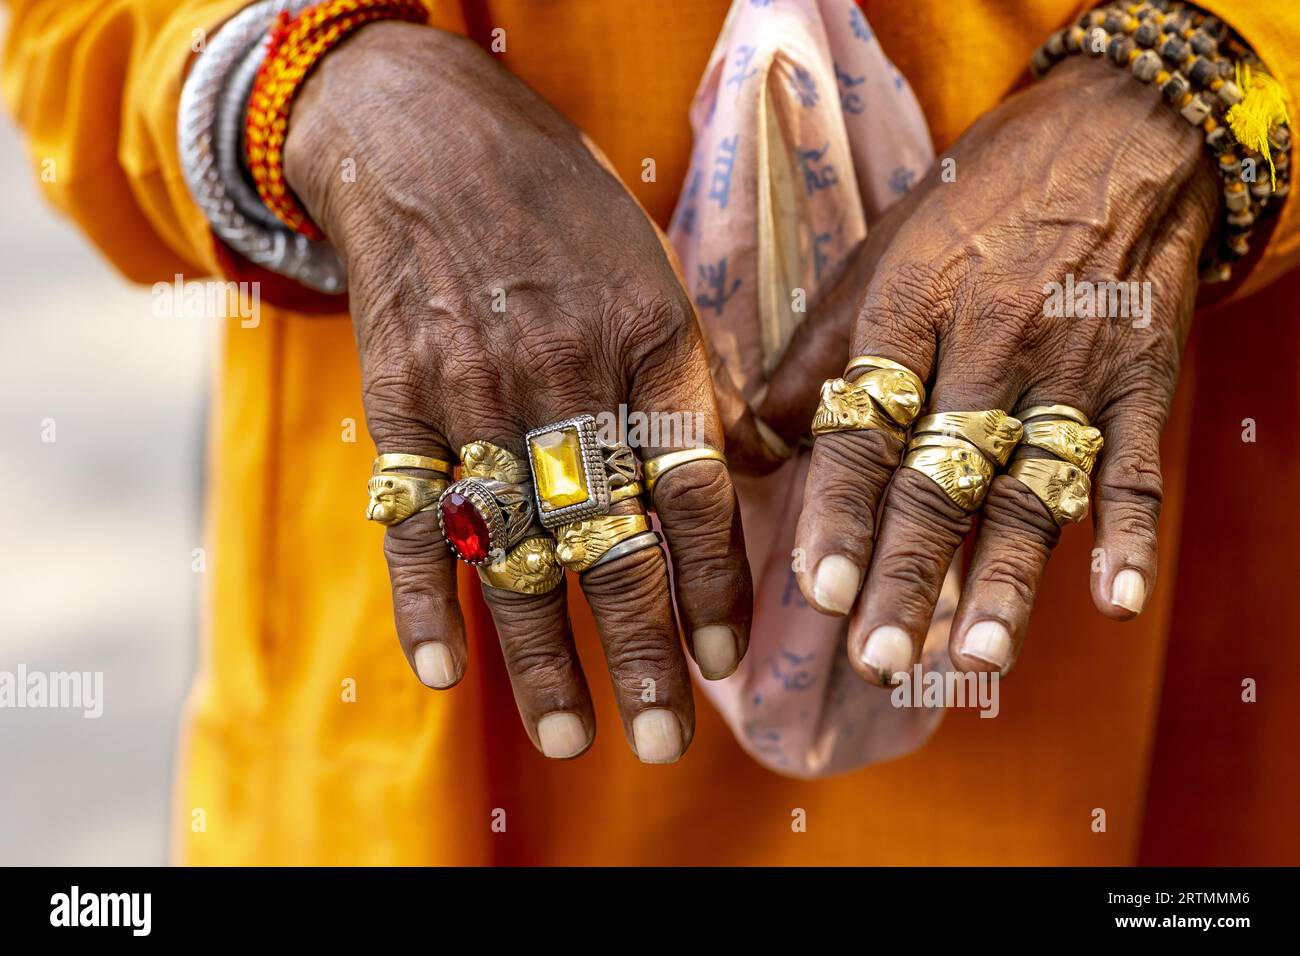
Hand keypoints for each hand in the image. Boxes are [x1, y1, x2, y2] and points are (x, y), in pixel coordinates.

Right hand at [284, 22, 753, 760]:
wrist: (427, 136)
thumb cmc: (564, 210)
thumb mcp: (654, 272)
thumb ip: (693, 378)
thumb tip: (745, 475)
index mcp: (648, 342)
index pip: (695, 491)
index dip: (714, 585)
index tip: (728, 660)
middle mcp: (565, 378)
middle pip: (611, 541)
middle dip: (641, 653)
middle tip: (663, 740)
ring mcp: (474, 394)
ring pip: (515, 551)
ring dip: (541, 657)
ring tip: (571, 739)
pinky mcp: (398, 402)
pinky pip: (407, 516)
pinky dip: (421, 598)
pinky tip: (444, 673)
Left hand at [794, 54, 1218, 683]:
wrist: (1115, 135)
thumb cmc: (972, 208)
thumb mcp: (877, 261)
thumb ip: (813, 359)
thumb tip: (745, 448)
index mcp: (911, 308)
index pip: (865, 428)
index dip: (841, 511)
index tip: (820, 590)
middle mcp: (989, 341)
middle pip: (941, 476)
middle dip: (909, 572)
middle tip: (879, 656)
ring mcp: (1072, 364)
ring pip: (1033, 487)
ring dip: (1006, 578)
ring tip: (977, 657)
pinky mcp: (1141, 376)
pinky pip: (1135, 465)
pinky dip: (1129, 535)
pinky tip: (1114, 601)